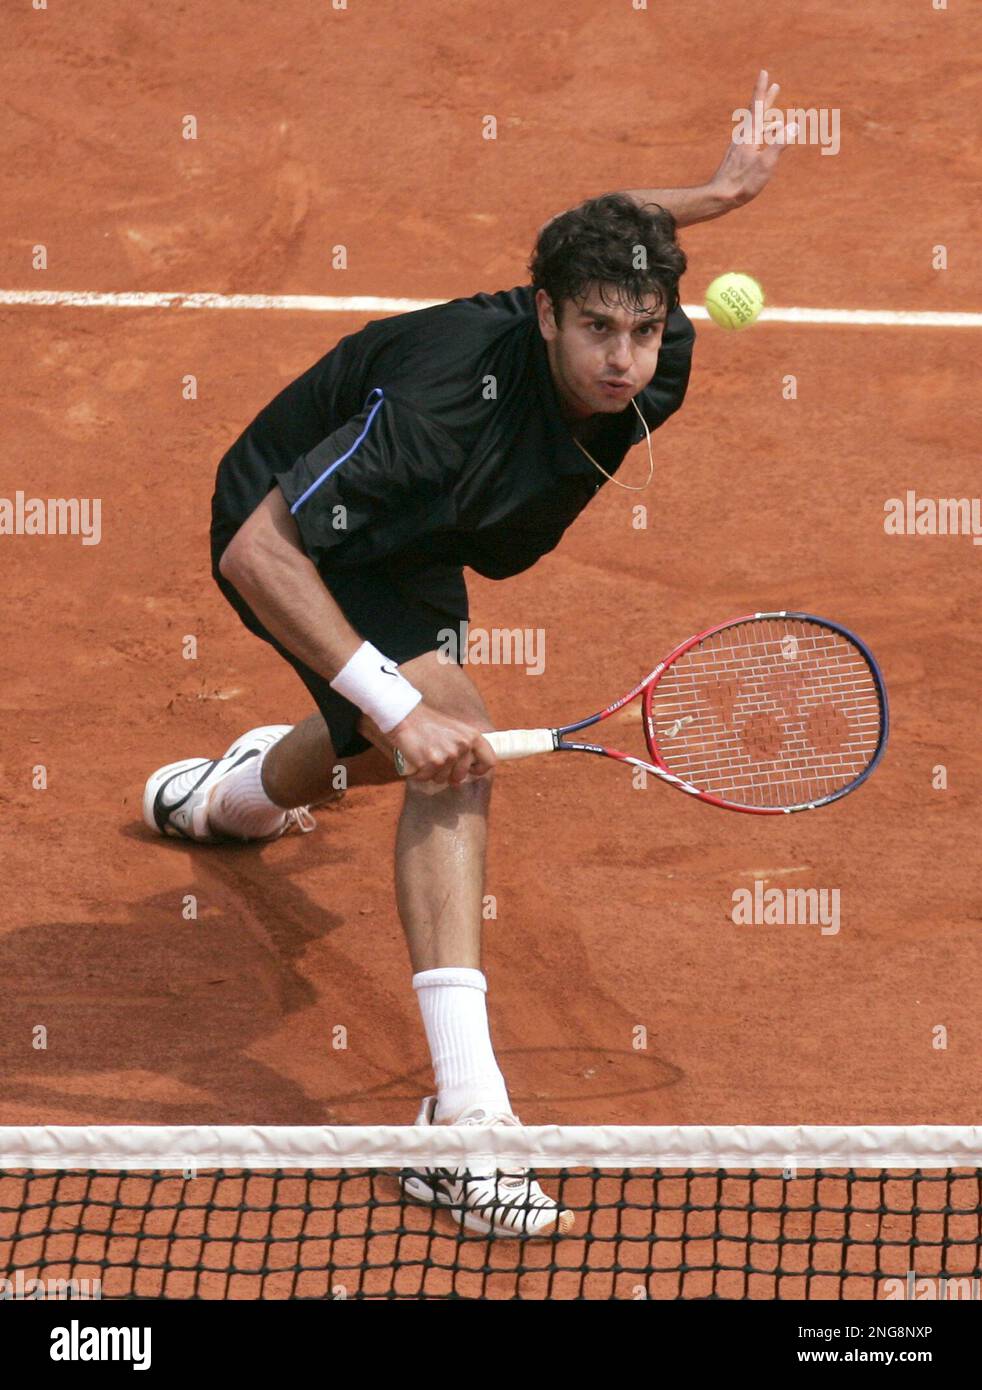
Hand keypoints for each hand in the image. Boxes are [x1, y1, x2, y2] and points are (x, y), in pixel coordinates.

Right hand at [389, 702, 496, 786]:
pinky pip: (426, 778)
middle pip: (461, 776)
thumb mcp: (456, 731)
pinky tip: (415, 759)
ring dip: (431, 773)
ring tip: (425, 756)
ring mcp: (448, 755)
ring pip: (442, 779)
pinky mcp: (431, 762)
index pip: (490, 761)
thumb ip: (465, 748)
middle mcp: (463, 746)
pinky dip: (418, 774)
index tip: (469, 770)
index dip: (479, 770)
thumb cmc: (429, 725)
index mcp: (473, 736)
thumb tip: (466, 776)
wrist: (406, 716)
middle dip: (448, 775)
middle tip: (437, 762)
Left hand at [709, 69, 797, 209]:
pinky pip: (753, 138)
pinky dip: (762, 134)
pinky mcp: (738, 156)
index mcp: (751, 135)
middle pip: (757, 113)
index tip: (764, 72)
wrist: (720, 196)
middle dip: (767, 100)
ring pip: (755, 127)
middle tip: (775, 86)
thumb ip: (780, 144)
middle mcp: (744, 137)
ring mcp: (740, 146)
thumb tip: (794, 124)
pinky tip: (765, 140)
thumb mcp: (765, 164)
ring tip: (776, 116)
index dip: (762, 89)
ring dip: (767, 118)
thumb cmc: (743, 182)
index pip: (758, 106)